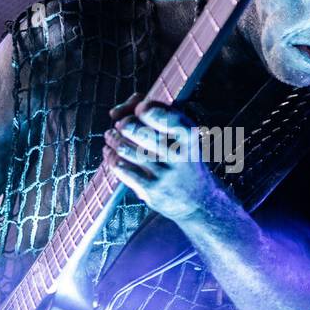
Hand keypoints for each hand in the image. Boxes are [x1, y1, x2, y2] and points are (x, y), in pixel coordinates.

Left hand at [104, 96, 219, 222]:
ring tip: (111, 136)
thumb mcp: (179, 133)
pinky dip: (111, 156)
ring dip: (113, 139)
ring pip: (125, 148)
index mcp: (188, 135)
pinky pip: (121, 168)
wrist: (198, 200)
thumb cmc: (181, 158)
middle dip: (124, 124)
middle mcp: (178, 154)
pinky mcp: (151, 190)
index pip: (160, 114)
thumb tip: (114, 113)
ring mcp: (164, 174)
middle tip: (121, 125)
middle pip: (137, 130)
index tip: (139, 110)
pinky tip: (111, 152)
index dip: (143, 108)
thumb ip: (151, 112)